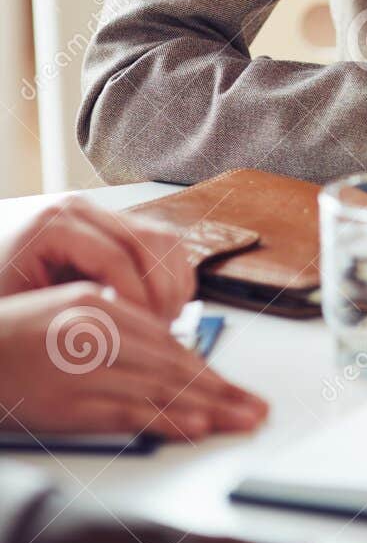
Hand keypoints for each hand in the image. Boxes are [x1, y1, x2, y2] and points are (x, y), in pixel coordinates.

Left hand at [0, 196, 194, 321]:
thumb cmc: (4, 299)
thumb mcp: (29, 308)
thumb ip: (74, 313)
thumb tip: (125, 328)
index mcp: (55, 224)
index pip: (116, 258)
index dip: (138, 299)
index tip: (144, 332)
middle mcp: (81, 210)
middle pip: (149, 239)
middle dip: (162, 291)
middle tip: (162, 329)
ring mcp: (101, 214)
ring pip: (163, 237)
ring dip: (173, 281)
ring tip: (165, 320)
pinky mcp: (117, 226)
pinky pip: (162, 242)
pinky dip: (173, 273)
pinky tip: (165, 305)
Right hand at [0, 280, 268, 440]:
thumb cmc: (8, 345)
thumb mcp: (63, 321)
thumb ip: (109, 334)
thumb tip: (159, 360)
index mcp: (97, 307)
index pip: (167, 340)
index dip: (205, 367)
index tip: (233, 388)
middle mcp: (95, 331)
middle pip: (171, 362)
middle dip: (219, 389)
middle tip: (254, 409)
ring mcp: (82, 366)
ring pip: (157, 386)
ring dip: (205, 406)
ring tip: (239, 420)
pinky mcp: (67, 400)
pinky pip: (127, 411)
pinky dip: (166, 419)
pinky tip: (195, 427)